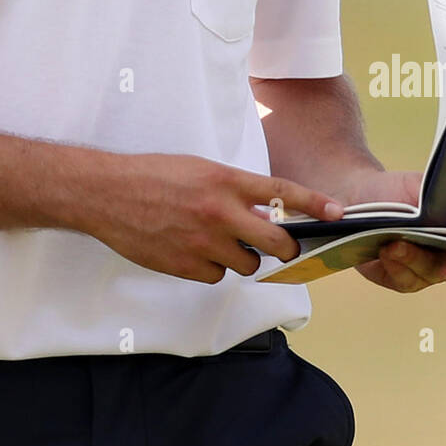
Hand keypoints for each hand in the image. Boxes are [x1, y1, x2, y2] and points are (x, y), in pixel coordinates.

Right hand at [85, 152, 343, 284]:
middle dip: (284, 248)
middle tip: (280, 246)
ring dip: (240, 258)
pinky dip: (210, 268)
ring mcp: (204, 241)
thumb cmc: (153, 175)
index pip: (281, 192)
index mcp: (225, 180)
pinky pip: (216, 276)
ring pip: (247, 265)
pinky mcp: (186, 265)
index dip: (314, 204)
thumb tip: (262, 213)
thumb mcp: (199, 169)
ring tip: (216, 241)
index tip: (338, 212)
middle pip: (276, 243)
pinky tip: (191, 251)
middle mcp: (220, 212)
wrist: (108, 193)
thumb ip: (232, 189)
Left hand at [344, 169, 445, 292]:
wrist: (362, 198)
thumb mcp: (418, 183)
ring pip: (432, 273)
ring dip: (415, 260)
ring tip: (395, 246)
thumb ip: (435, 196)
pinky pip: (406, 280)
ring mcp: (431, 269)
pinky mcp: (404, 279)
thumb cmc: (397, 190)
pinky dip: (396, 266)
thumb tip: (440, 213)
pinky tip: (385, 253)